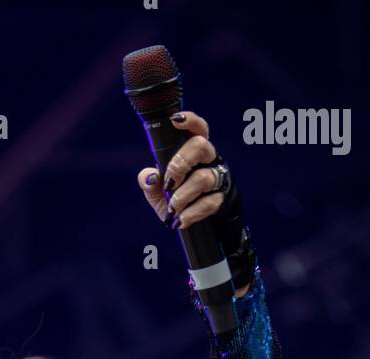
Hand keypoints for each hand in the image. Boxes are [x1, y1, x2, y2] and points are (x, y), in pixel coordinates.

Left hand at [137, 109, 252, 297]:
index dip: (190, 121)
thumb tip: (148, 176)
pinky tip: (180, 220)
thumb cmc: (178, 200)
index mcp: (193, 152)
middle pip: (201, 146)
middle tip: (169, 182)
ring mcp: (217, 178)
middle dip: (180, 164)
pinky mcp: (221, 198)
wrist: (196, 225)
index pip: (198, 129)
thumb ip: (150, 184)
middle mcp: (208, 160)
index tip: (176, 121)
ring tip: (173, 209)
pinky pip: (208, 202)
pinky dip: (191, 213)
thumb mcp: (159, 194)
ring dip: (183, 195)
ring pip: (204, 178)